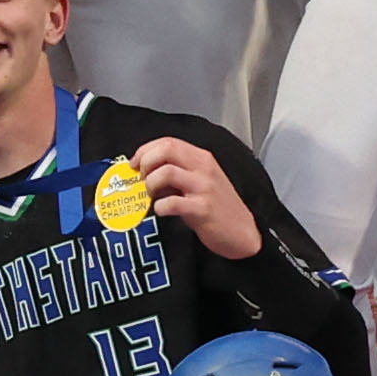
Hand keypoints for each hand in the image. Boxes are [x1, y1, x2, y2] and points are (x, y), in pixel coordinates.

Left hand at [126, 136, 262, 258]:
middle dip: (145, 162)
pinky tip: (162, 211)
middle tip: (141, 179)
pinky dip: (160, 207)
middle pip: (165, 150)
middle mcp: (203, 168)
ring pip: (166, 173)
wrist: (242, 233)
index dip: (145, 150)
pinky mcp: (203, 209)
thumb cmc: (218, 207)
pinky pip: (172, 202)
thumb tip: (145, 172)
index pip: (168, 142)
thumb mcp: (200, 182)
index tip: (134, 163)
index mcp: (201, 158)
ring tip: (152, 196)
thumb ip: (177, 173)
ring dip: (151, 184)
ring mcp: (204, 188)